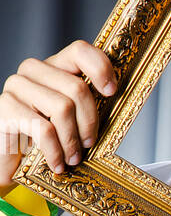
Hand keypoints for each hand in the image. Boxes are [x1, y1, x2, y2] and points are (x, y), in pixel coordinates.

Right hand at [0, 40, 117, 186]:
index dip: (100, 68)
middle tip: (89, 143)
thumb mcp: (68, 117)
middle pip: (76, 88)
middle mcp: (32, 70)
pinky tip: (58, 164)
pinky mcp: (5, 108)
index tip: (112, 92)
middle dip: (89, 121)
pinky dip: (55, 151)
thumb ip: (85, 105)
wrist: (5, 157)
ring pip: (62, 108)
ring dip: (72, 140)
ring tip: (73, 158)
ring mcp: (17, 86)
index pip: (80, 51)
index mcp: (53, 66)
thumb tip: (115, 101)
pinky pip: (43, 130)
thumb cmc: (42, 136)